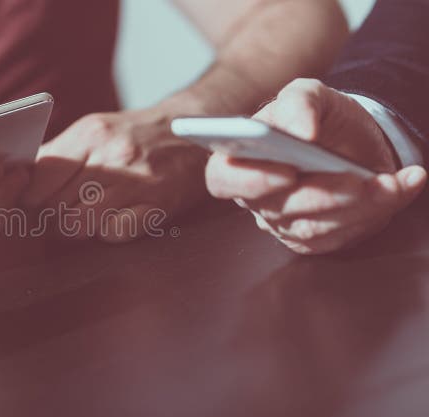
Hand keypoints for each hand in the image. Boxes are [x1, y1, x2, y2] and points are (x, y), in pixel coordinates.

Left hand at [23, 108, 206, 241]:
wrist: (192, 130)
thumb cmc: (134, 134)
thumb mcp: (94, 129)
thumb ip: (58, 153)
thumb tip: (18, 177)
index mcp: (91, 133)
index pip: (40, 176)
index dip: (30, 196)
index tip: (30, 203)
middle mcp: (113, 156)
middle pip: (56, 204)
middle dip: (50, 215)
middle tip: (56, 214)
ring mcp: (137, 182)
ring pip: (79, 223)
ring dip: (75, 227)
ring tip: (83, 216)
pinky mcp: (157, 206)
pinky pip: (113, 234)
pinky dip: (106, 233)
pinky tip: (111, 220)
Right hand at [206, 79, 427, 253]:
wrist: (352, 140)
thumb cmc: (319, 118)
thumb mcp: (308, 94)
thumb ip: (298, 103)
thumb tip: (301, 131)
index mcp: (238, 159)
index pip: (223, 179)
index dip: (250, 181)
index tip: (286, 171)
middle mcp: (255, 198)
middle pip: (277, 209)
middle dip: (320, 196)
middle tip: (353, 179)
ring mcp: (284, 223)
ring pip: (315, 227)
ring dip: (357, 205)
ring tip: (387, 181)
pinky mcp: (316, 238)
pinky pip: (344, 235)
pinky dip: (380, 209)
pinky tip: (403, 184)